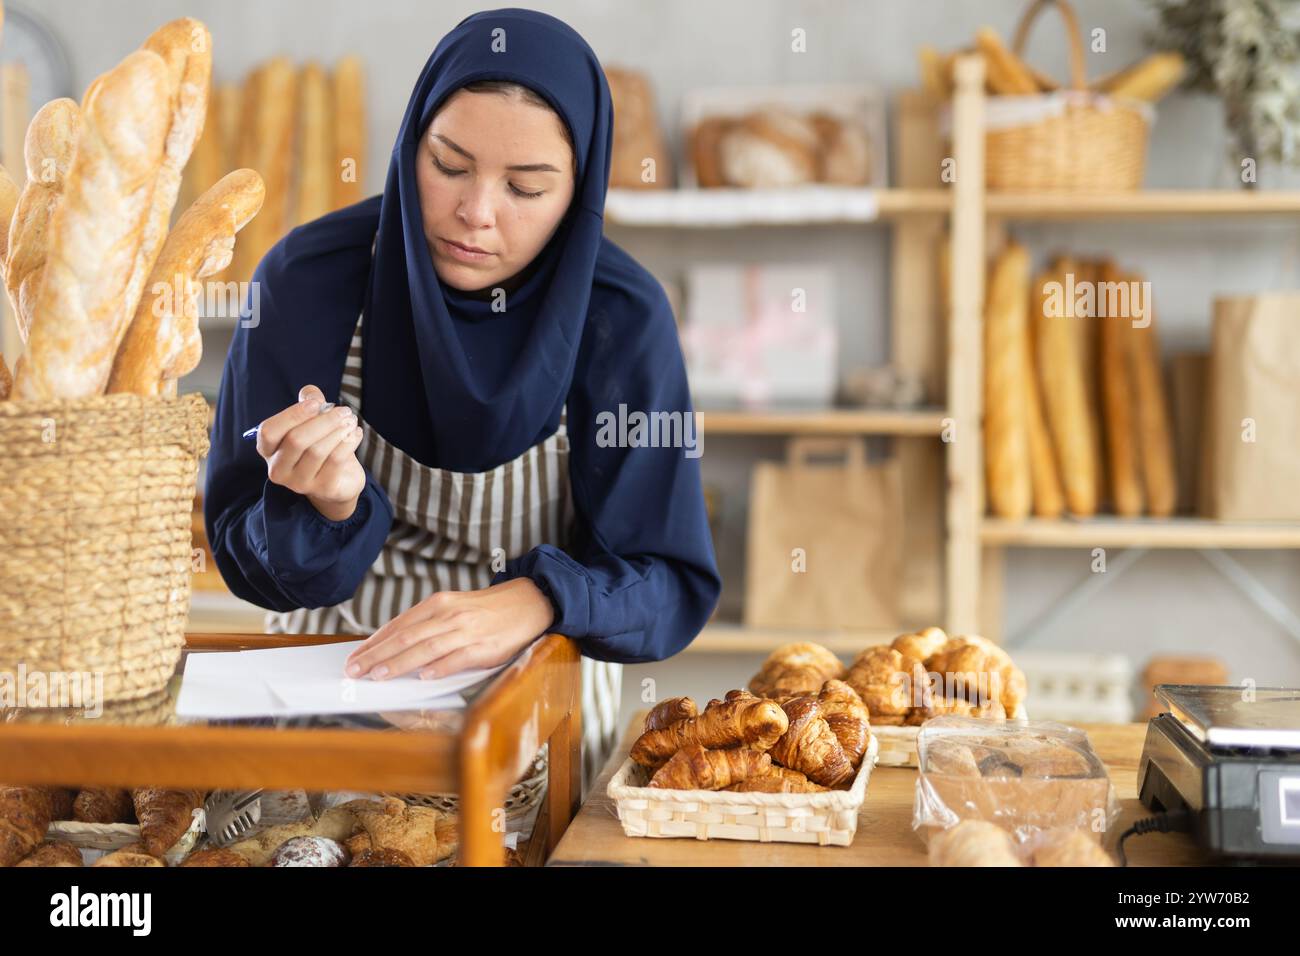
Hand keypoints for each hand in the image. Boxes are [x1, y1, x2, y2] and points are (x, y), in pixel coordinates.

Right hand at [256, 384, 364, 520]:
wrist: (338, 481)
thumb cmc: (319, 445)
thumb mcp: (311, 422)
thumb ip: (308, 403)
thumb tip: (311, 394)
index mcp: (268, 450)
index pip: (269, 431)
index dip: (293, 414)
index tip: (316, 403)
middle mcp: (278, 469)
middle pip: (296, 440)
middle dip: (324, 421)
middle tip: (344, 411)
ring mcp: (299, 483)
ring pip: (317, 451)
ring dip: (338, 430)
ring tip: (351, 421)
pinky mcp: (323, 489)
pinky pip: (336, 461)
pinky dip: (349, 443)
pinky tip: (356, 433)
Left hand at [343, 578, 556, 680]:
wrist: (529, 602)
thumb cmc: (487, 610)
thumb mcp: (453, 608)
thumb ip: (427, 625)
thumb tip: (395, 647)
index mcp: (439, 604)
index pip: (398, 625)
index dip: (374, 642)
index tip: (354, 656)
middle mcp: (449, 615)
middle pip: (406, 636)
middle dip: (377, 654)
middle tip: (355, 669)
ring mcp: (467, 630)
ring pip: (426, 647)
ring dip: (400, 662)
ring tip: (378, 675)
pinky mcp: (486, 647)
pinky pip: (459, 657)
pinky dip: (441, 667)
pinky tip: (425, 676)